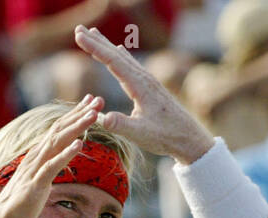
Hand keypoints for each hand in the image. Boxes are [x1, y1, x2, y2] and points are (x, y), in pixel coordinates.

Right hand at [0, 95, 103, 217]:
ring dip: (76, 127)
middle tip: (97, 100)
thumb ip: (47, 169)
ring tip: (92, 115)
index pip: (58, 130)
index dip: (74, 115)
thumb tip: (58, 162)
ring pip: (57, 143)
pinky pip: (52, 166)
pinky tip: (80, 144)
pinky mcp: (35, 185)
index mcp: (37, 156)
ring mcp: (34, 170)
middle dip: (79, 114)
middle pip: (59, 130)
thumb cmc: (20, 206)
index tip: (91, 103)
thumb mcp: (38, 182)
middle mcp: (35, 157)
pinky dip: (66, 154)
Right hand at [73, 25, 213, 163]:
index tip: (78, 36)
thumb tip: (101, 118)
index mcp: (140, 86)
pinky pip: (130, 65)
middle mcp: (144, 79)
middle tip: (79, 29)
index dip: (94, 48)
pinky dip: (119, 55)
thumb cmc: (165, 137)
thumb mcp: (141, 134)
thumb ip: (121, 125)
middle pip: (116, 54)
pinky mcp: (150, 87)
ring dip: (106, 45)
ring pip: (123, 58)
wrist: (189, 138)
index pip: (112, 62)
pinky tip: (118, 51)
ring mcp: (148, 82)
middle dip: (96, 41)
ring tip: (94, 34)